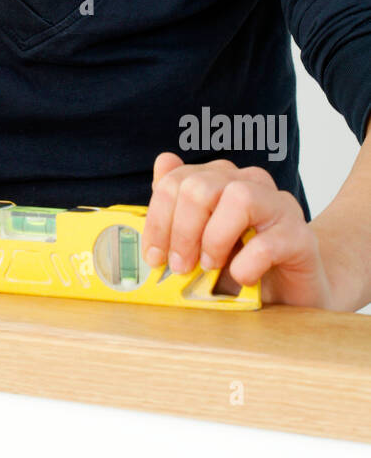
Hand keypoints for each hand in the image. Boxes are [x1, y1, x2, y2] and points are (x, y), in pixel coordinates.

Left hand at [142, 152, 336, 308]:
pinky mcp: (301, 237)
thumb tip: (163, 164)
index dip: (158, 219)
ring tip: (210, 267)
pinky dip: (246, 265)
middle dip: (182, 231)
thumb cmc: (240, 263)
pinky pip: (267, 243)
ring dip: (214, 240)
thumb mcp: (200, 240)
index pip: (176, 180)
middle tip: (180, 266)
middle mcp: (250, 183)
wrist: (290, 293)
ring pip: (238, 198)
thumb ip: (178, 206)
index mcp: (221, 179)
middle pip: (201, 187)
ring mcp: (279, 206)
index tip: (155, 256)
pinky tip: (242, 278)